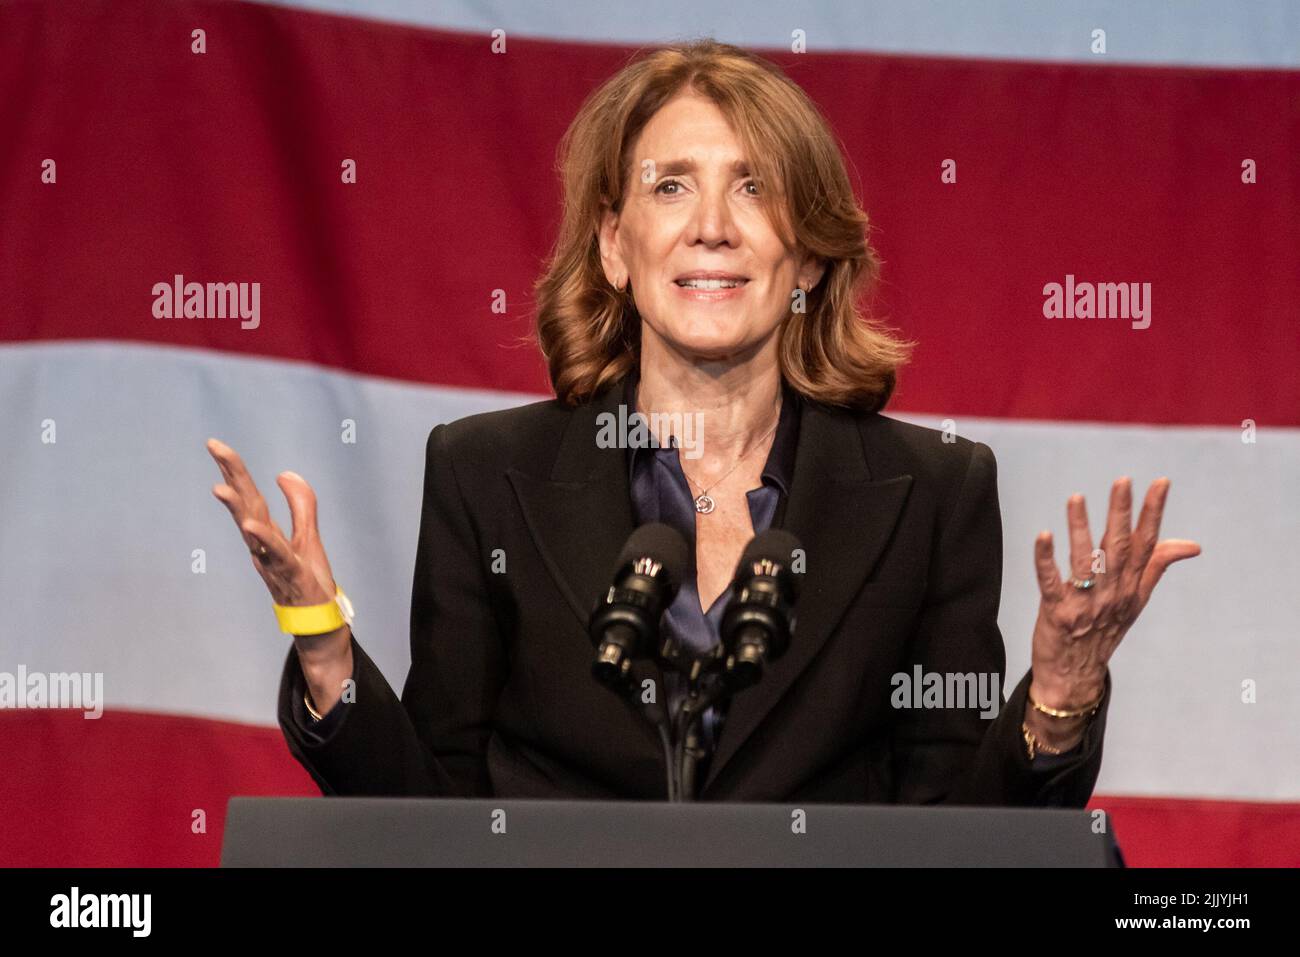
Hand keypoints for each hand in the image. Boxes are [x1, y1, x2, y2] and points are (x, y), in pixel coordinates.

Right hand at [207, 438, 352, 709]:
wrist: (317, 621)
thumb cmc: (307, 579)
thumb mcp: (307, 535)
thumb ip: (300, 505)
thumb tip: (284, 473)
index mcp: (266, 532)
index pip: (248, 495)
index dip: (234, 470)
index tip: (215, 445)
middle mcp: (263, 544)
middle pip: (246, 503)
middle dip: (232, 474)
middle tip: (214, 446)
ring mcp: (273, 559)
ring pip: (253, 529)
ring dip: (238, 509)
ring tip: (222, 487)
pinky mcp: (290, 573)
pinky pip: (276, 554)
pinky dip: (263, 540)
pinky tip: (251, 527)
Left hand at [1027, 476, 1200, 749]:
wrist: (1075, 675)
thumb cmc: (1104, 630)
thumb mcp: (1135, 600)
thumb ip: (1156, 566)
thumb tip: (1192, 545)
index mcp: (1131, 587)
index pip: (1148, 545)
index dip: (1153, 514)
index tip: (1160, 484)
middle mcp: (1112, 593)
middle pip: (1119, 548)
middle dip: (1121, 513)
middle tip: (1122, 481)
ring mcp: (1085, 604)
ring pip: (1085, 561)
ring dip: (1080, 529)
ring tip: (1076, 499)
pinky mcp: (1057, 613)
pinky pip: (1051, 583)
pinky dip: (1046, 559)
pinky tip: (1044, 535)